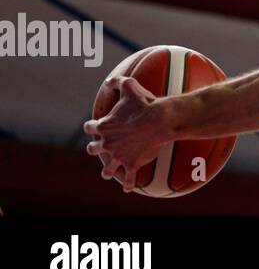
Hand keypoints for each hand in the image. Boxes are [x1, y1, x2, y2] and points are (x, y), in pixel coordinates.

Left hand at [83, 76, 168, 192]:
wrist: (159, 121)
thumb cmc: (144, 104)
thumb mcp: (130, 87)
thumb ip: (118, 82)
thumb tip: (109, 80)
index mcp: (104, 127)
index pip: (89, 128)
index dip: (91, 126)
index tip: (93, 126)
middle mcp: (107, 143)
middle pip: (93, 149)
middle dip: (95, 149)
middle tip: (98, 149)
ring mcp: (119, 156)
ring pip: (107, 169)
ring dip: (107, 170)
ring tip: (108, 173)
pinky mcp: (132, 164)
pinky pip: (128, 178)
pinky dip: (128, 184)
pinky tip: (128, 188)